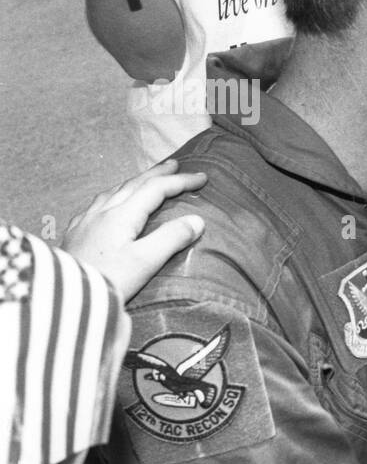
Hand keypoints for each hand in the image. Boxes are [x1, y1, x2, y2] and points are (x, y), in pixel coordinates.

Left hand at [63, 161, 205, 300]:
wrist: (66, 299)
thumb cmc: (109, 280)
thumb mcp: (146, 261)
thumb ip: (172, 238)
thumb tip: (197, 220)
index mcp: (122, 215)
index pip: (156, 189)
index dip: (181, 181)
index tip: (202, 178)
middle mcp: (102, 212)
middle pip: (134, 184)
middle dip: (157, 173)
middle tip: (175, 165)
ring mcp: (86, 221)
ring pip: (114, 191)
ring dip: (134, 182)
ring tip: (145, 179)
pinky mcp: (75, 234)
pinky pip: (97, 204)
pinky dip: (113, 196)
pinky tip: (109, 204)